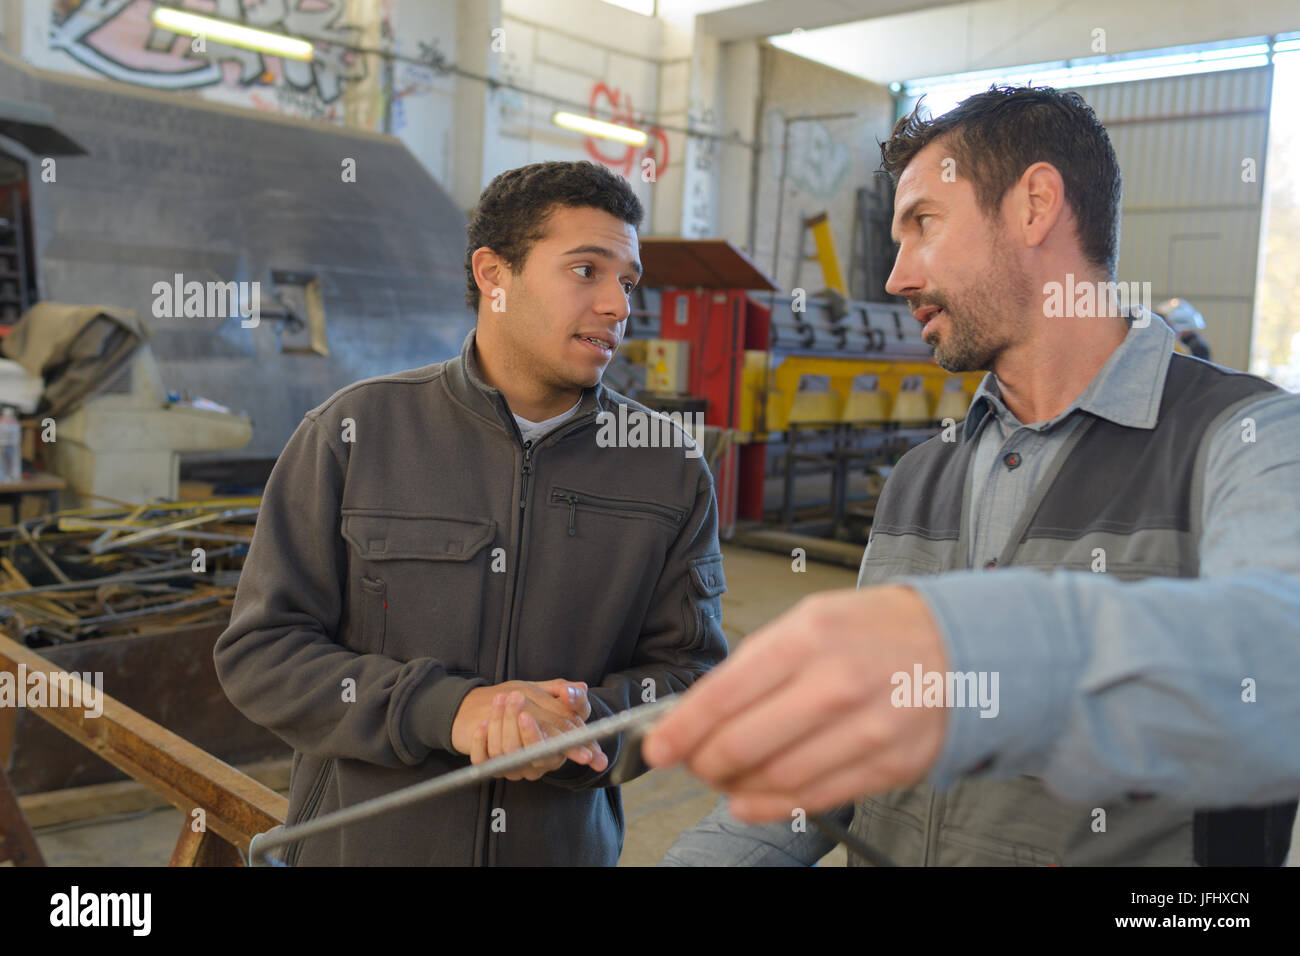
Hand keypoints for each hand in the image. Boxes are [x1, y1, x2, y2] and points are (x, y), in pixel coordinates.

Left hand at [452, 678, 604, 770]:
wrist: (512, 715)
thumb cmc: (546, 712)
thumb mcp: (566, 703)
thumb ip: (576, 698)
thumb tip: (581, 688)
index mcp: (557, 752)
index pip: (555, 751)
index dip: (543, 737)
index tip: (528, 716)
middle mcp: (536, 765)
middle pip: (530, 754)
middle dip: (521, 727)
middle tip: (516, 697)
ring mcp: (513, 768)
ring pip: (504, 753)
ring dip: (500, 723)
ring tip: (501, 698)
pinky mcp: (490, 765)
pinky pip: (482, 759)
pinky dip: (481, 740)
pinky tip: (483, 722)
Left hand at [641, 585, 949, 820]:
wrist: (960, 646)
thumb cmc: (874, 631)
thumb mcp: (810, 620)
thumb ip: (755, 665)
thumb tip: (698, 711)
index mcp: (808, 637)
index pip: (723, 695)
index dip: (681, 729)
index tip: (658, 747)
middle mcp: (836, 683)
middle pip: (742, 744)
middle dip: (704, 762)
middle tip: (694, 763)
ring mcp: (867, 728)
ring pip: (775, 778)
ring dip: (736, 787)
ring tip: (725, 778)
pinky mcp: (889, 765)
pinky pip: (814, 798)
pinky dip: (771, 805)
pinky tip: (751, 799)